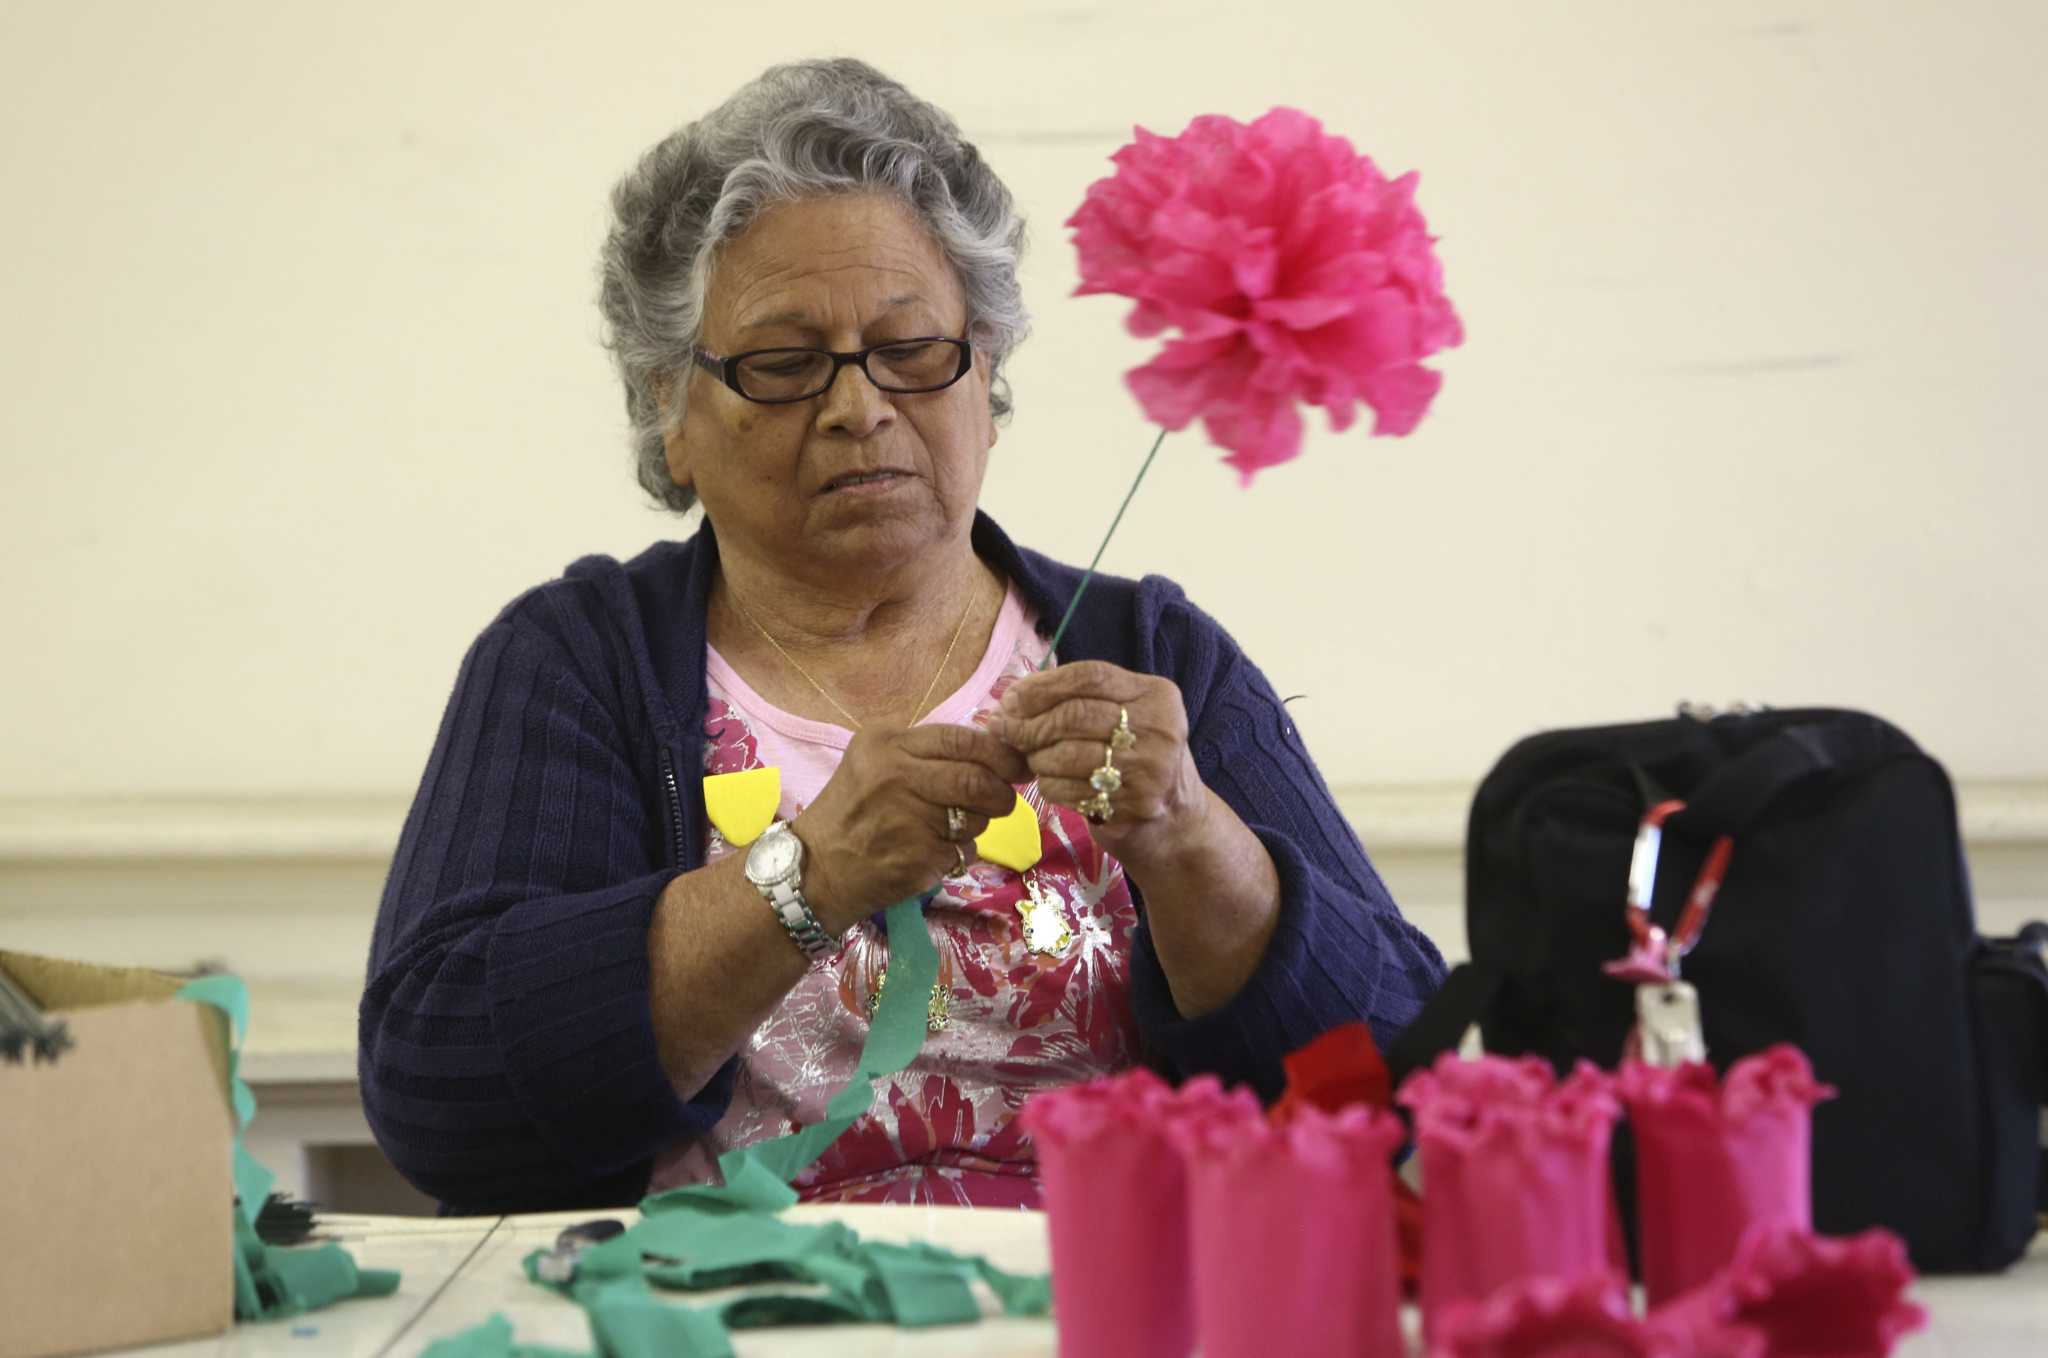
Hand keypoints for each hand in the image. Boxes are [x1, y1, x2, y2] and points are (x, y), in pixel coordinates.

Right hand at [792, 723, 1029, 932]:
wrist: (816, 870)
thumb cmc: (852, 812)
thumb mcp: (875, 762)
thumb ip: (925, 752)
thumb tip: (995, 749)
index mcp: (886, 743)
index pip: (961, 739)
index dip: (999, 753)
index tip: (1017, 765)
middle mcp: (895, 775)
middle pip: (977, 778)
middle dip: (1001, 793)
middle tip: (1003, 801)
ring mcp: (907, 818)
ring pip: (976, 817)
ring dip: (978, 825)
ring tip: (950, 829)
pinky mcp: (918, 857)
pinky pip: (964, 851)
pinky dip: (960, 853)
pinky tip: (934, 853)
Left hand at [989, 661, 1207, 866]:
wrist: (1176, 820)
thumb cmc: (1136, 758)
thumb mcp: (1125, 717)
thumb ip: (1081, 699)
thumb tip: (1013, 696)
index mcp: (1156, 694)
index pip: (1091, 676)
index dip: (1043, 685)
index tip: (1012, 698)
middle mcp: (1160, 727)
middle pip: (1076, 715)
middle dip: (1030, 723)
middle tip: (1005, 730)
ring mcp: (1150, 769)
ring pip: (1069, 754)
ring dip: (1036, 757)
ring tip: (1029, 759)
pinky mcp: (1135, 805)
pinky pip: (1072, 790)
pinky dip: (1049, 785)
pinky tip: (1049, 783)